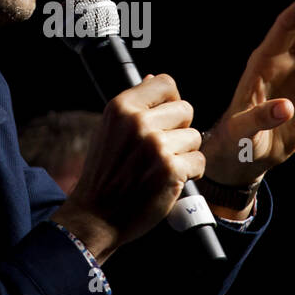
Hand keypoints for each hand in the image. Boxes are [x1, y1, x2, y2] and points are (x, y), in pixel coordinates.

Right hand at [51, 73, 204, 261]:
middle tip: (161, 149)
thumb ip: (134, 106)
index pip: (165, 83)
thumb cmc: (105, 174)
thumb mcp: (110, 131)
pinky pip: (199, 161)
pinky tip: (169, 179)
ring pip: (195, 136)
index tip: (164, 118)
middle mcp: (138, 122)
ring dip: (185, 153)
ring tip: (161, 166)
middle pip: (185, 109)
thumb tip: (153, 79)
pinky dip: (190, 173)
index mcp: (121, 107)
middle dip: (179, 129)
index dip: (170, 101)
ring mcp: (156, 145)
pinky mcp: (171, 169)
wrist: (95, 215)